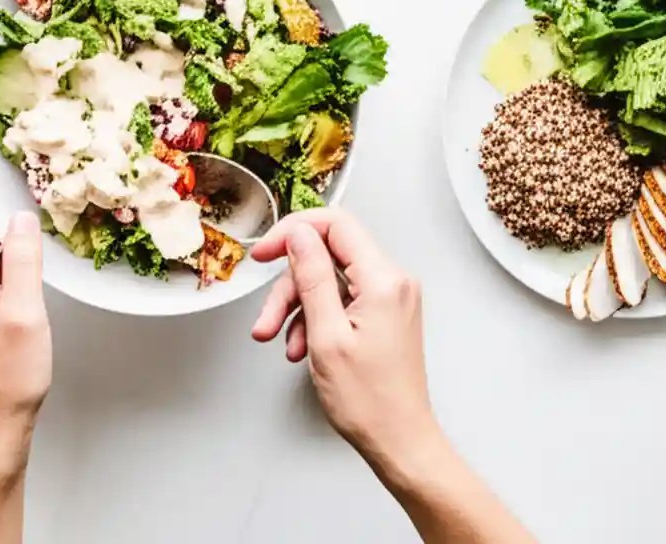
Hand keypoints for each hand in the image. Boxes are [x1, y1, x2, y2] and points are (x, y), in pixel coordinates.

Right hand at [250, 209, 438, 470]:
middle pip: (328, 257)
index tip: (264, 252)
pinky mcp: (385, 314)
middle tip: (266, 319)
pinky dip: (316, 320)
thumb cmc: (370, 401)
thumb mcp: (326, 335)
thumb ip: (312, 277)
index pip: (336, 225)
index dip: (294, 231)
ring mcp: (390, 299)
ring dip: (298, 308)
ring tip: (280, 342)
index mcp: (384, 280)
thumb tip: (299, 235)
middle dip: (290, 286)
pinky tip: (302, 348)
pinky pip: (342, 301)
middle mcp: (393, 282)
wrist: (400, 440)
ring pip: (330, 282)